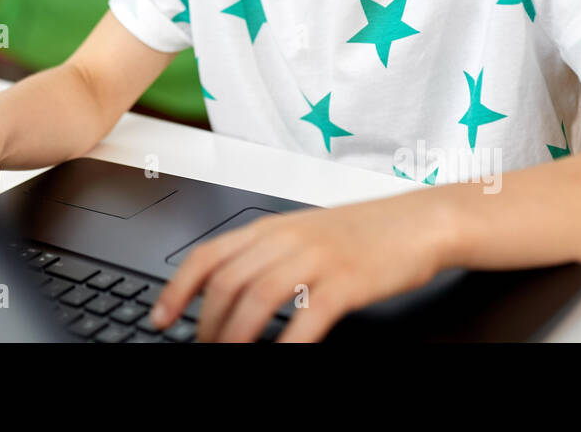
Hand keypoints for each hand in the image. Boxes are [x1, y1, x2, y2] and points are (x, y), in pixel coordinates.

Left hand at [148, 193, 452, 341]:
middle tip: (201, 350)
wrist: (419, 222)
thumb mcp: (304, 236)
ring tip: (229, 358)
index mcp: (270, 227)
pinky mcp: (347, 281)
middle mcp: (287, 238)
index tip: (161, 319)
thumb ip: (266, 257)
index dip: (177, 290)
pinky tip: (280, 357)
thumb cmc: (363, 234)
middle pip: (228, 282)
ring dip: (237, 337)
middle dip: (207, 325)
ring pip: (257, 298)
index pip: (208, 255)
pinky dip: (287, 343)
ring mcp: (317, 258)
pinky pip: (307, 317)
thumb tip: (226, 292)